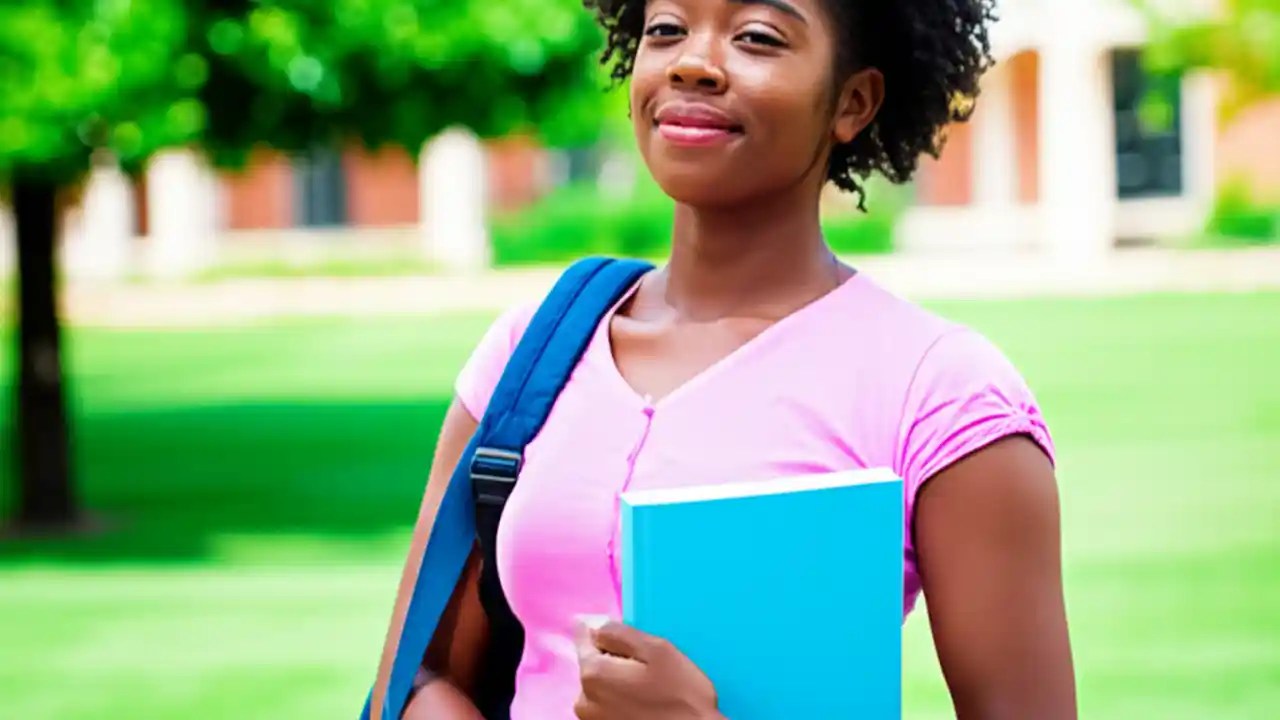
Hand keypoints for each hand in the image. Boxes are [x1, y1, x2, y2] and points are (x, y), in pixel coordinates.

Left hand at [573, 617, 720, 719]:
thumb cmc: (681, 696)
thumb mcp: (658, 651)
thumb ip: (619, 634)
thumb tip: (593, 628)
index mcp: (593, 674)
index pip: (584, 639)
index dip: (606, 635)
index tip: (629, 644)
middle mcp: (583, 701)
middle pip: (593, 665)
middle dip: (614, 661)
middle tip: (648, 670)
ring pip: (600, 688)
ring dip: (618, 683)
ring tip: (648, 691)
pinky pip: (607, 708)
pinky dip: (621, 703)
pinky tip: (644, 708)